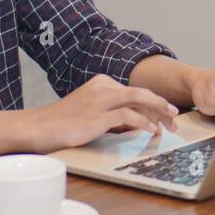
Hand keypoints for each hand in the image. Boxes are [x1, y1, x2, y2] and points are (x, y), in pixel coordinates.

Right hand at [26, 74, 180, 153]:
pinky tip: (151, 130)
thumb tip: (138, 124)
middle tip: (176, 119)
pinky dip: (143, 122)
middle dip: (161, 106)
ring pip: (138, 99)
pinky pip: (127, 115)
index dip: (154, 104)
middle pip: (141, 93)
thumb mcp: (92, 113)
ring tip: (170, 123)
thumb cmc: (64, 123)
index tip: (166, 117)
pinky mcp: (96, 116)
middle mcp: (103, 87)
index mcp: (102, 83)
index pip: (135, 92)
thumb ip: (113, 115)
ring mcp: (100, 100)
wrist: (38, 127)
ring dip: (158, 111)